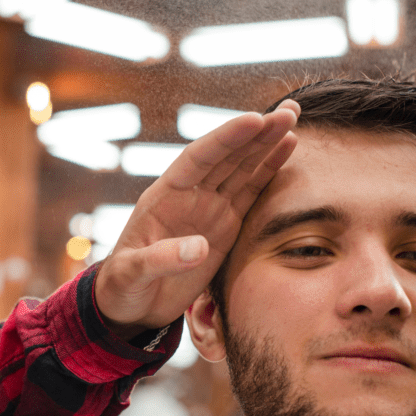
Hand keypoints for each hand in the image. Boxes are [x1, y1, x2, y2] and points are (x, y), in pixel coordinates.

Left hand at [94, 101, 299, 339]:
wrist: (132, 305)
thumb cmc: (123, 286)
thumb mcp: (131, 275)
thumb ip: (160, 259)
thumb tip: (198, 248)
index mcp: (164, 196)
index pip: (198, 158)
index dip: (226, 139)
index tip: (255, 120)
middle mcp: (189, 194)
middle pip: (226, 155)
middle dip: (256, 132)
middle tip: (289, 110)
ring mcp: (209, 208)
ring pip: (242, 167)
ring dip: (267, 143)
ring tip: (292, 117)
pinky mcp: (225, 225)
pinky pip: (251, 192)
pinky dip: (269, 170)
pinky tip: (287, 147)